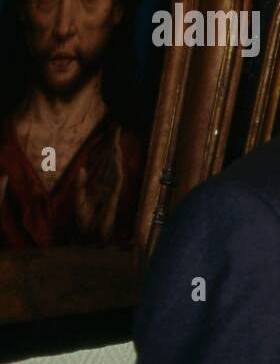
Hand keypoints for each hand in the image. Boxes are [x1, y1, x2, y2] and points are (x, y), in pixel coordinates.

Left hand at [74, 125, 124, 241]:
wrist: (90, 235)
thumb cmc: (85, 219)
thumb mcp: (78, 198)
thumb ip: (80, 183)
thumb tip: (82, 168)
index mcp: (100, 184)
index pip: (105, 162)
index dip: (108, 149)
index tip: (111, 134)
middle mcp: (108, 185)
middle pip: (112, 161)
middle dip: (114, 145)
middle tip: (116, 129)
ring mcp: (112, 190)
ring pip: (116, 168)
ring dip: (116, 155)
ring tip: (116, 140)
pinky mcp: (113, 197)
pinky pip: (116, 180)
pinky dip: (116, 169)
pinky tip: (115, 160)